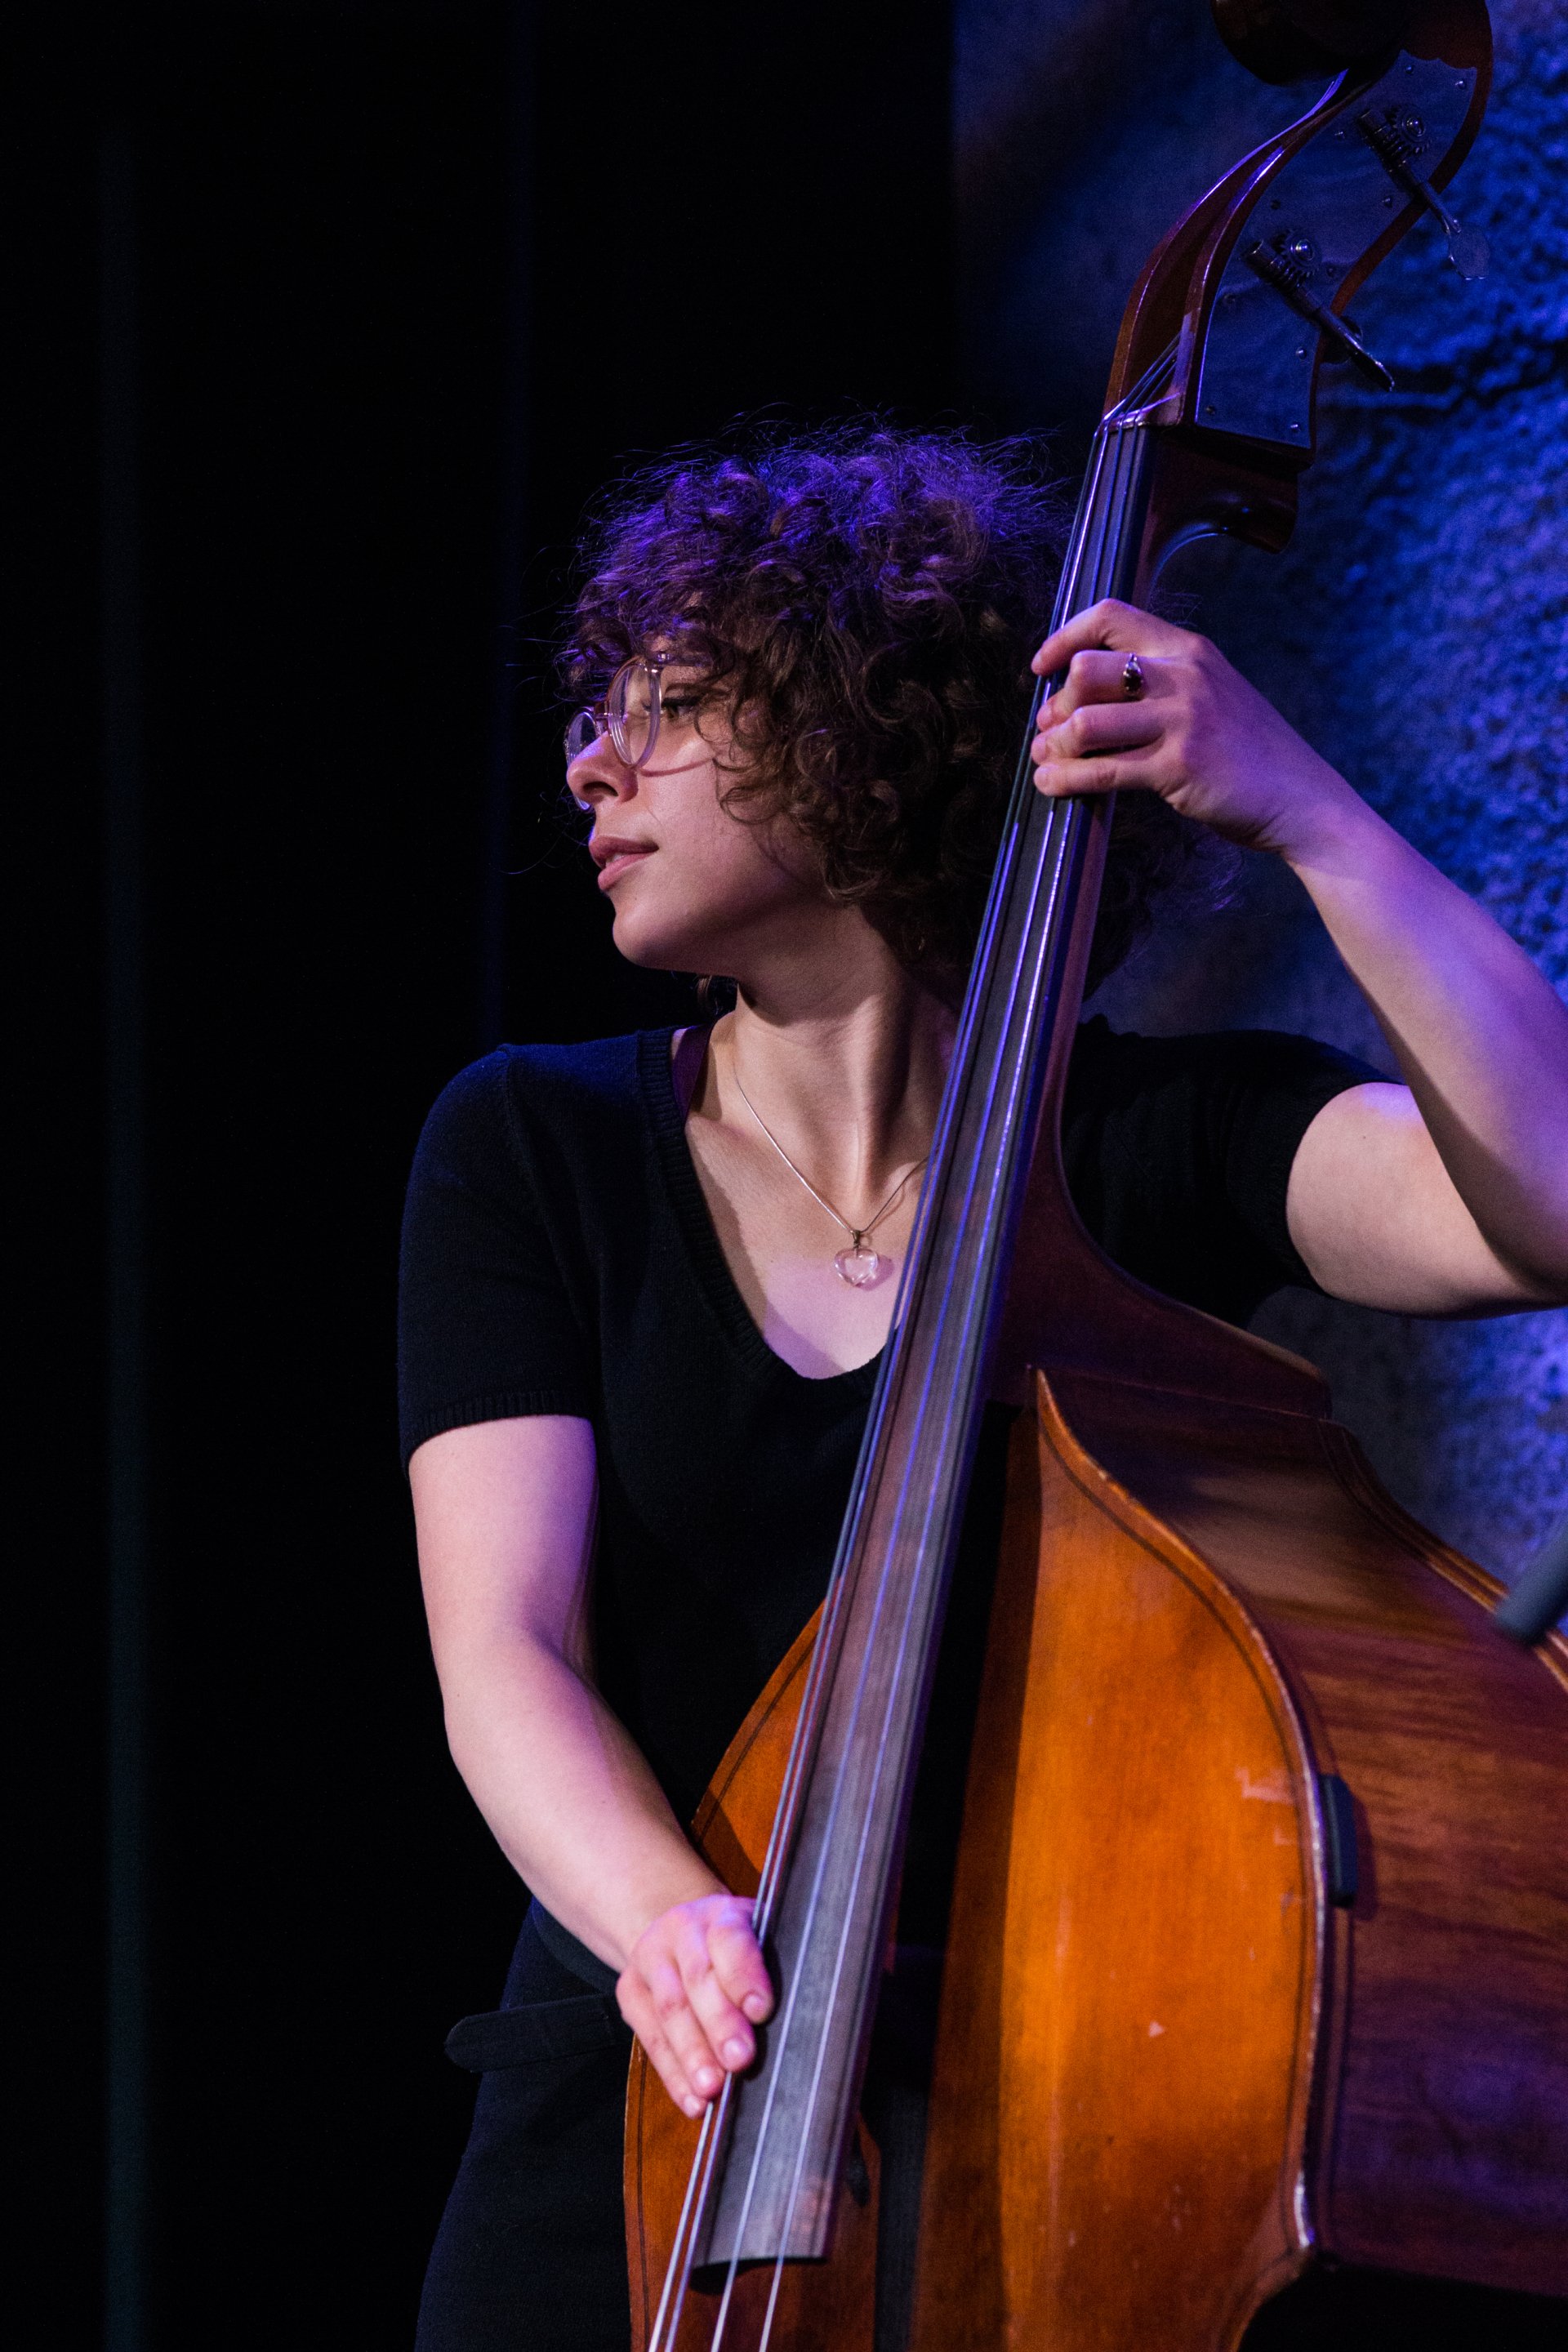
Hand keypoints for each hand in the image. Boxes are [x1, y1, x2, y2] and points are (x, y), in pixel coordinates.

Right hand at [616, 1892, 774, 2117]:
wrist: (682, 1934)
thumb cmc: (738, 1950)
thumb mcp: (758, 1942)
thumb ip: (772, 1972)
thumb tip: (798, 2026)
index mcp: (722, 1913)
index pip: (731, 1938)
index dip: (745, 1975)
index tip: (762, 2011)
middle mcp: (682, 1928)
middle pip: (699, 1978)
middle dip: (720, 2023)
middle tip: (741, 2061)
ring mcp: (650, 1957)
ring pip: (670, 2009)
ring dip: (692, 2054)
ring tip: (712, 2089)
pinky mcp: (629, 1990)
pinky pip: (649, 2036)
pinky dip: (672, 2074)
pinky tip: (693, 2101)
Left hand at [1030, 599, 1362, 864]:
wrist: (1300, 798)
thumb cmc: (1248, 752)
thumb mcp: (1210, 695)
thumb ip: (1157, 685)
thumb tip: (1078, 699)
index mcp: (1188, 649)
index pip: (1110, 616)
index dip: (1064, 637)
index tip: (1042, 667)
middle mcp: (1184, 675)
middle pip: (1087, 670)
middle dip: (1058, 704)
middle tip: (1052, 730)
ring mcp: (1182, 721)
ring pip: (1085, 722)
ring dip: (1054, 745)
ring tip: (1047, 761)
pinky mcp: (1178, 768)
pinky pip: (1101, 772)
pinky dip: (1064, 779)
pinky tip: (1051, 785)